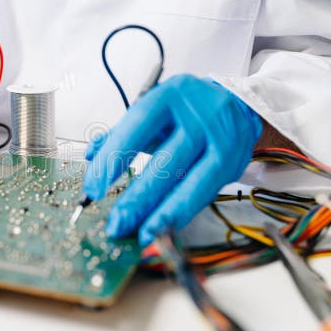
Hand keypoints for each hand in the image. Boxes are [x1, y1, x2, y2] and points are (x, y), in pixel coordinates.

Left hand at [83, 74, 262, 245]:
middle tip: (115, 222)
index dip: (112, 160)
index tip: (94, 188)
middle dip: (137, 198)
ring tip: (140, 233)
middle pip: (163, 162)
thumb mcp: (154, 110)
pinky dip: (181, 213)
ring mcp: (218, 139)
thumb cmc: (187, 109)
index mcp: (169, 96)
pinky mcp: (231, 162)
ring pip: (187, 182)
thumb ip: (121, 132)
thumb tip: (91, 154)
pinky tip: (164, 227)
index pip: (135, 128)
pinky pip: (204, 193)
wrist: (238, 103)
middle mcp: (197, 116)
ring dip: (160, 213)